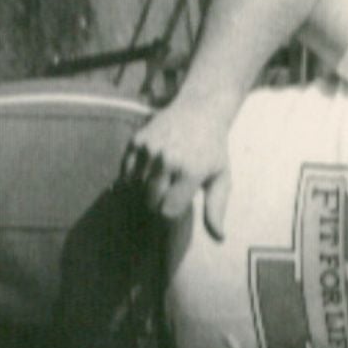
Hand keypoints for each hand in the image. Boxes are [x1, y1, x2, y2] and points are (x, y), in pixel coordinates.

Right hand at [124, 95, 234, 236]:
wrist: (200, 109)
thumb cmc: (213, 149)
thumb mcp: (220, 178)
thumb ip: (216, 209)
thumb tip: (219, 238)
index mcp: (190, 172)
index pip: (168, 212)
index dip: (170, 213)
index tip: (177, 206)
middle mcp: (168, 159)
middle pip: (150, 202)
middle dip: (157, 203)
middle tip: (168, 192)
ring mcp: (150, 149)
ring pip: (136, 189)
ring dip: (144, 192)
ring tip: (159, 181)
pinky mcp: (137, 141)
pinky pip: (126, 173)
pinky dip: (133, 178)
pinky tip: (147, 172)